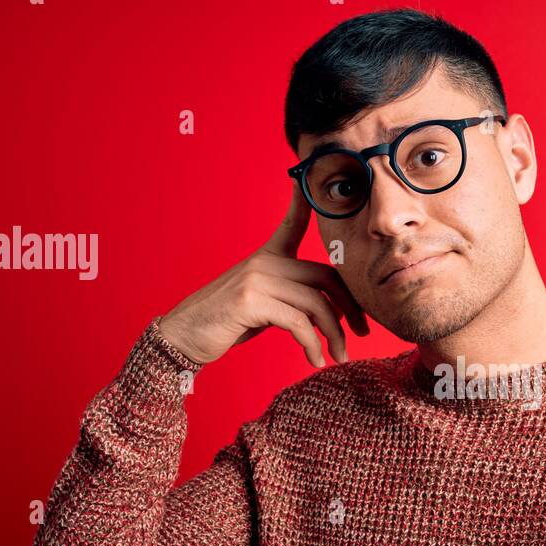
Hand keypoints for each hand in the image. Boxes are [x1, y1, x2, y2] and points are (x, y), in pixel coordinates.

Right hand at [156, 184, 368, 366]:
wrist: (182, 337)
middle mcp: (263, 262)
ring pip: (317, 303)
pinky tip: (316, 360)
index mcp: (265, 259)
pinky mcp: (251, 300)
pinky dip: (312, 345)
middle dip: (350, 307)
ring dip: (334, 334)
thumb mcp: (260, 306)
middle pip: (325, 277)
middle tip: (363, 331)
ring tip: (338, 355)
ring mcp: (257, 279)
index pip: (291, 226)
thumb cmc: (222, 324)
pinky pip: (298, 322)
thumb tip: (322, 312)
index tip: (309, 184)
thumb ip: (287, 299)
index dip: (303, 205)